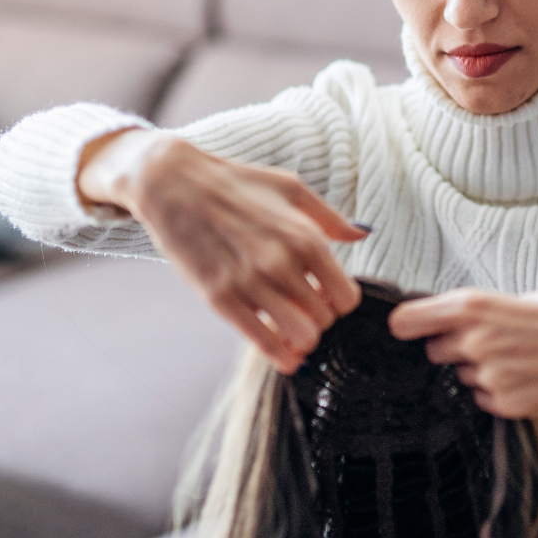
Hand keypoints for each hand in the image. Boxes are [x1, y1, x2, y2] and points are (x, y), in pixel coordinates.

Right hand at [78, 129, 366, 371]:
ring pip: (300, 338)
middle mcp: (282, 263)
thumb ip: (330, 218)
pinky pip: (262, 343)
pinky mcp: (219, 299)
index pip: (346, 297)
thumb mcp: (291, 188)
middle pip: (324, 321)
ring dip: (301, 339)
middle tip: (305, 310)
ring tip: (291, 326)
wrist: (174, 184)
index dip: (339, 302)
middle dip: (320, 320)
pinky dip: (278, 353)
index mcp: (306, 237)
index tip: (326, 295)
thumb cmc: (236, 183)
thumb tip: (363, 234)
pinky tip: (280, 349)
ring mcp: (250, 284)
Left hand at [388, 287, 537, 420]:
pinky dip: (499, 390)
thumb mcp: (517, 298)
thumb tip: (440, 325)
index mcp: (473, 306)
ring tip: (521, 355)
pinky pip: (484, 398)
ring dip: (479, 368)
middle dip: (453, 345)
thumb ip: (477, 314)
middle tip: (492, 337)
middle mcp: (475, 342)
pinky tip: (530, 376)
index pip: (406, 321)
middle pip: (434, 350)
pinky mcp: (508, 405)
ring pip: (462, 375)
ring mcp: (491, 378)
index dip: (406, 325)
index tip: (406, 329)